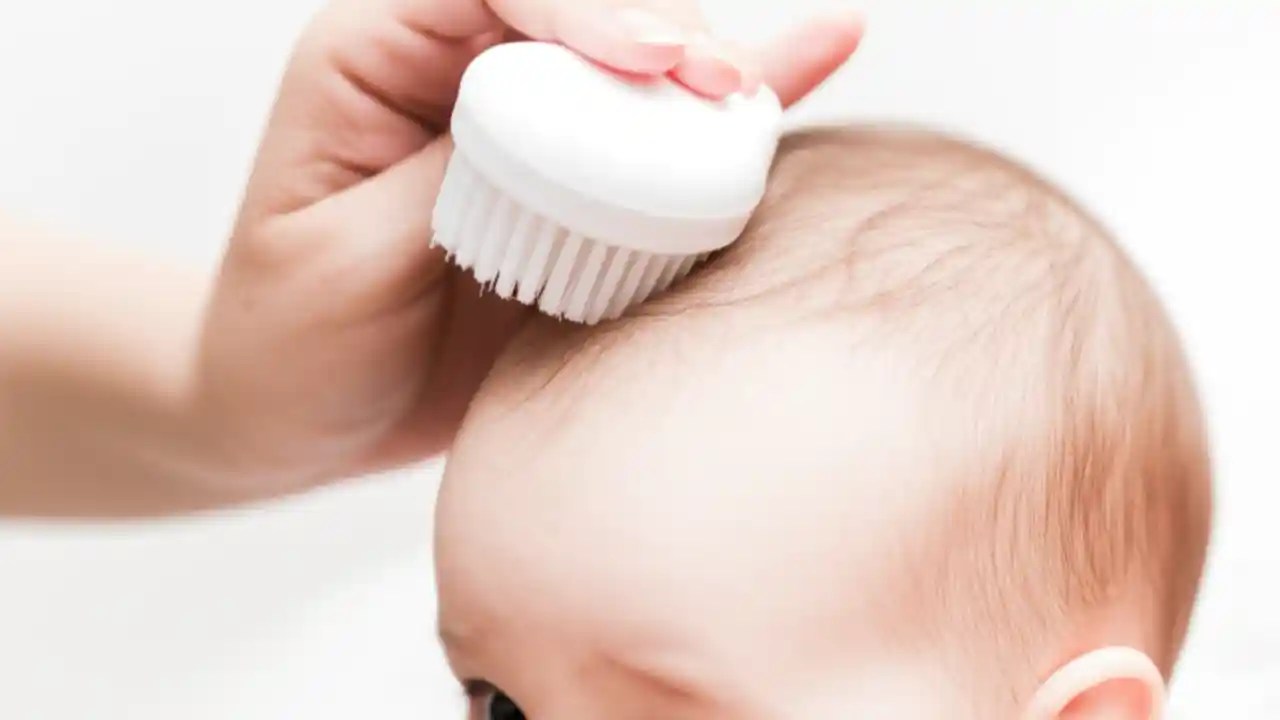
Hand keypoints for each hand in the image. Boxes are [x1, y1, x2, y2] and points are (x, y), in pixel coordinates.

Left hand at [197, 0, 864, 491]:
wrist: (308, 414)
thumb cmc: (297, 336)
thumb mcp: (349, 257)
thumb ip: (448, 182)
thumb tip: (559, 131)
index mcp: (378, 55)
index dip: (581, 4)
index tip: (649, 57)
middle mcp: (463, 73)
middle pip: (583, 9)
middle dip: (658, 32)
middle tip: (716, 81)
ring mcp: (533, 127)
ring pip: (639, 68)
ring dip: (709, 69)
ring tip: (756, 85)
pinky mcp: (584, 190)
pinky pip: (671, 135)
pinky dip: (747, 101)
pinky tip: (824, 48)